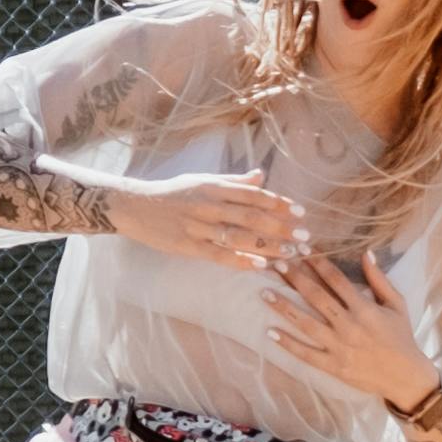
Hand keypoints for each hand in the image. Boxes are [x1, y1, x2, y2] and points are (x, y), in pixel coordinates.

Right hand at [118, 168, 303, 268]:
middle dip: (281, 228)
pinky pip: (220, 255)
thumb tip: (262, 176)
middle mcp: (209, 204)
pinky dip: (241, 260)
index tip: (300, 212)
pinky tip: (261, 266)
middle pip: (251, 216)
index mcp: (214, 186)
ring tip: (291, 255)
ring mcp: (199, 226)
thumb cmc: (173, 193)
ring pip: (239, 237)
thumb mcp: (203, 180)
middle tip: (304, 237)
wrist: (136, 207)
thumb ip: (234, 181)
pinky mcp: (189, 246)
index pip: (253, 194)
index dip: (278, 204)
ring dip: (268, 246)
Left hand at [261, 246, 435, 405]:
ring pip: (305, 323)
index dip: (318, 263)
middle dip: (295, 278)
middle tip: (276, 264)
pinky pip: (306, 353)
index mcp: (364, 308)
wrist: (404, 376)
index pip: (336, 280)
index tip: (302, 249)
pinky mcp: (333, 365)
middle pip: (316, 297)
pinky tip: (270, 331)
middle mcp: (349, 325)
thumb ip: (379, 279)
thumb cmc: (401, 337)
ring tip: (264, 292)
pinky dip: (287, 343)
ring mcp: (339, 346)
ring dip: (283, 307)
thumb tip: (366, 253)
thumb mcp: (396, 304)